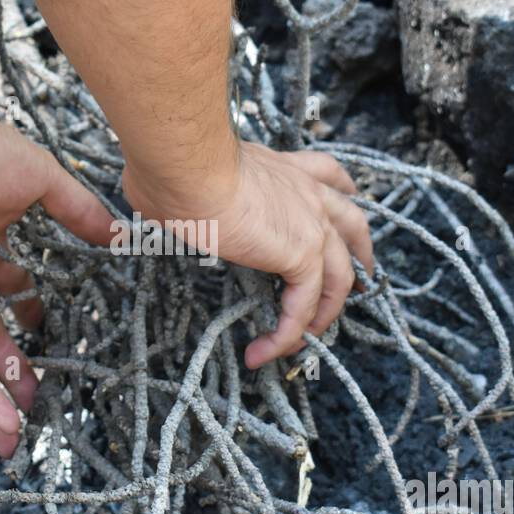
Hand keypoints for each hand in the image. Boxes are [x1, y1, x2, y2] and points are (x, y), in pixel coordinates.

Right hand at [123, 142, 373, 369]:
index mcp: (281, 166)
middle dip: (362, 250)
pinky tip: (265, 351)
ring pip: (339, 274)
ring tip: (308, 336)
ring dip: (327, 309)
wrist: (189, 165)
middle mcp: (304, 189)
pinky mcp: (301, 254)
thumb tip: (150, 190)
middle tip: (364, 273)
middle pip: (353, 221)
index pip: (325, 173)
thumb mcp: (188, 173)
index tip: (348, 198)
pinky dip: (288, 332)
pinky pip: (304, 304)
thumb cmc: (176, 163)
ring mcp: (310, 222)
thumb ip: (185, 186)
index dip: (342, 189)